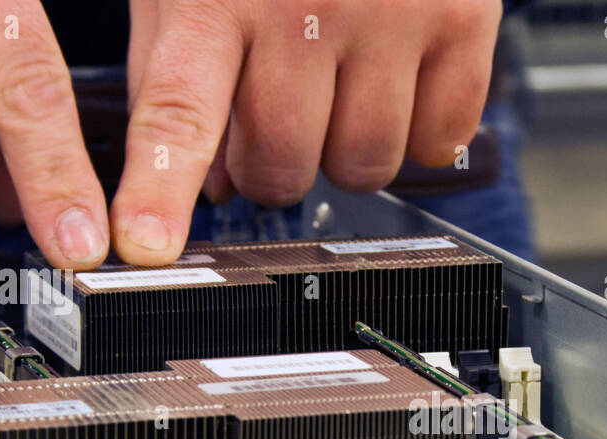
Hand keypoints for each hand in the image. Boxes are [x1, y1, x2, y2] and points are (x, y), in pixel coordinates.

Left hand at [115, 0, 502, 264]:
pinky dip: (419, 134)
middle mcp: (303, 4)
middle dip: (276, 166)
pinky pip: (438, 141)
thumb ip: (178, 69)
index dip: (160, 188)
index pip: (179, 110)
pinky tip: (399, 82)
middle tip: (282, 121)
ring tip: (343, 91)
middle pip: (283, 165)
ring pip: (363, 166)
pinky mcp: (460, 20)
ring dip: (348, 153)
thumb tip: (206, 184)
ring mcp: (389, 16)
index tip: (146, 246)